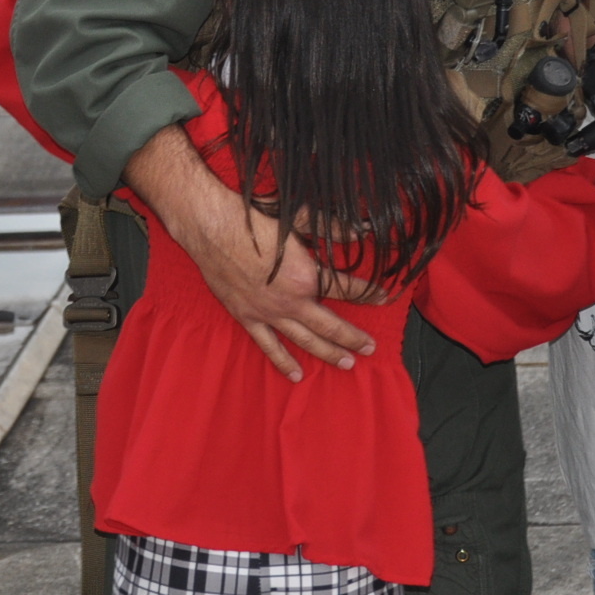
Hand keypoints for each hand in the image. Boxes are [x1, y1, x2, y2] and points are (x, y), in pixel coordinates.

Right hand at [123, 125, 384, 381]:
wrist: (211, 227)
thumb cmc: (253, 220)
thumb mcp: (297, 220)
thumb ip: (331, 228)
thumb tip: (361, 230)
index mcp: (308, 275)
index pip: (346, 288)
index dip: (369, 292)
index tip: (383, 296)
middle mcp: (292, 300)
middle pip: (331, 325)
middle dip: (354, 337)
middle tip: (371, 348)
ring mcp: (269, 313)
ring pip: (305, 340)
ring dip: (328, 353)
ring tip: (347, 364)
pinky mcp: (248, 317)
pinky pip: (269, 346)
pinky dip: (283, 362)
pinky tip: (296, 375)